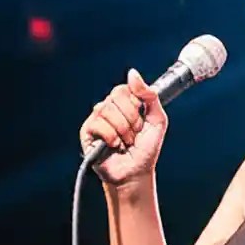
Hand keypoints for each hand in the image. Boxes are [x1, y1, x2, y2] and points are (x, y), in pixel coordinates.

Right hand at [78, 68, 167, 185]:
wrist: (136, 172)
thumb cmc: (146, 148)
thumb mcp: (157, 119)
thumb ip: (149, 95)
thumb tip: (132, 73)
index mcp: (125, 103)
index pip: (125, 88)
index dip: (136, 104)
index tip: (141, 119)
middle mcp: (109, 108)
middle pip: (116, 96)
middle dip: (132, 119)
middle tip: (134, 133)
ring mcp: (97, 119)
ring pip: (107, 110)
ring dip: (123, 130)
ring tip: (125, 142)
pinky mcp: (87, 132)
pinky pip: (99, 124)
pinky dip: (111, 137)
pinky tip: (114, 145)